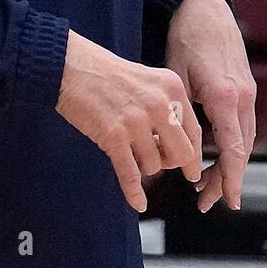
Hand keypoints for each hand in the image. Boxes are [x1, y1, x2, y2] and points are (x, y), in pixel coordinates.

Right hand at [55, 30, 202, 212]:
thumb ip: (165, 106)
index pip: (194, 131)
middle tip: (163, 165)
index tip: (190, 168)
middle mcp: (158, 104)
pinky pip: (130, 174)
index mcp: (171, 87)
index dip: (193, 154)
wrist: (71, 65)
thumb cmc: (106, 72)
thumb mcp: (147, 79)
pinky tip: (138, 202)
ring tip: (133, 155)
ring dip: (145, 168)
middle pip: (182, 153)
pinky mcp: (113, 135)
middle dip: (173, 164)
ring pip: (154, 165)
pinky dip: (134, 192)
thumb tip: (177, 144)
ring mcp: (136, 121)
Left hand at [163, 0, 255, 213]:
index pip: (233, 148)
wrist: (205, 8)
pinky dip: (230, 146)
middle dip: (226, 179)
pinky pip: (241, 125)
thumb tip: (171, 145)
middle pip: (241, 150)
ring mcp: (247, 92)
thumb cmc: (186, 39)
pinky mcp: (245, 88)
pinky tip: (212, 156)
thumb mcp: (175, 75)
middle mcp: (242, 97)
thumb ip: (179, 110)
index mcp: (224, 96)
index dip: (231, 178)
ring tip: (204, 185)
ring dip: (228, 165)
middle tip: (205, 202)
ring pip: (243, 139)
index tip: (227, 202)